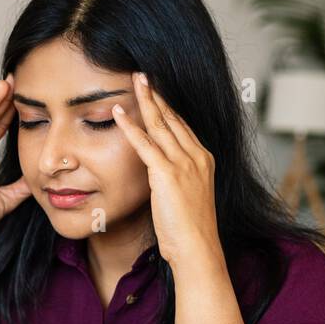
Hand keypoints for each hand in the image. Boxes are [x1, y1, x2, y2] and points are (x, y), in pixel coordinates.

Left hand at [112, 72, 222, 269]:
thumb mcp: (187, 200)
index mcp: (204, 160)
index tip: (156, 92)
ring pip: (161, 124)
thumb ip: (176, 182)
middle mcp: (197, 156)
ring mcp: (184, 163)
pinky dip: (131, 126)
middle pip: (173, 118)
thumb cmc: (190, 232)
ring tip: (135, 80)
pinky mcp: (167, 173)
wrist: (197, 248)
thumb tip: (162, 180)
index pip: (182, 127)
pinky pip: (145, 144)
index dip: (168, 108)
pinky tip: (120, 112)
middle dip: (158, 95)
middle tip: (144, 75)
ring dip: (147, 100)